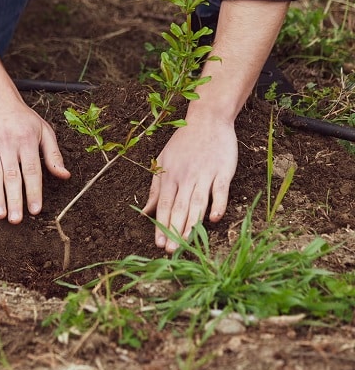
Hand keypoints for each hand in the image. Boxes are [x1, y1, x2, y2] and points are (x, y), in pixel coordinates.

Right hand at [0, 98, 69, 222]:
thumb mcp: (44, 132)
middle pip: (12, 176)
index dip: (34, 191)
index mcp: (27, 142)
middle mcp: (8, 145)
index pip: (32, 171)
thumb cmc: (24, 119)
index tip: (35, 210)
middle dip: (14, 200)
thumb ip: (54, 155)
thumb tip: (65, 176)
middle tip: (16, 220)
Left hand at [143, 116, 237, 252]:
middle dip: (174, 230)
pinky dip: (218, 204)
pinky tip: (215, 219)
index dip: (161, 225)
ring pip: (198, 203)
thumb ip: (155, 188)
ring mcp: (205, 174)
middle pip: (179, 208)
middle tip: (171, 251)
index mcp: (170, 176)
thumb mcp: (163, 162)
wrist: (207, 119)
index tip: (159, 244)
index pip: (164, 205)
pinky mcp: (223, 171)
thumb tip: (145, 212)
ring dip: (192, 223)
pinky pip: (220, 190)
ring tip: (187, 242)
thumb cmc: (183, 143)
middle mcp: (186, 177)